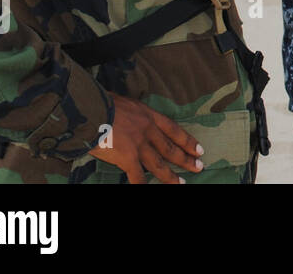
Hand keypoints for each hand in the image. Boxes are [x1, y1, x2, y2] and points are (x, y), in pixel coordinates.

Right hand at [89, 93, 203, 183]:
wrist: (93, 109)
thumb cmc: (105, 103)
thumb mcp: (128, 104)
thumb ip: (136, 115)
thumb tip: (135, 119)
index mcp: (149, 116)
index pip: (174, 130)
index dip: (188, 141)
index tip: (199, 149)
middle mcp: (148, 131)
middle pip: (171, 148)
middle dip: (186, 159)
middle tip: (199, 167)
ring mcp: (139, 145)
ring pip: (159, 164)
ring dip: (170, 176)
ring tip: (181, 184)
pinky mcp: (127, 157)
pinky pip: (137, 176)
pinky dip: (142, 185)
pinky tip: (147, 189)